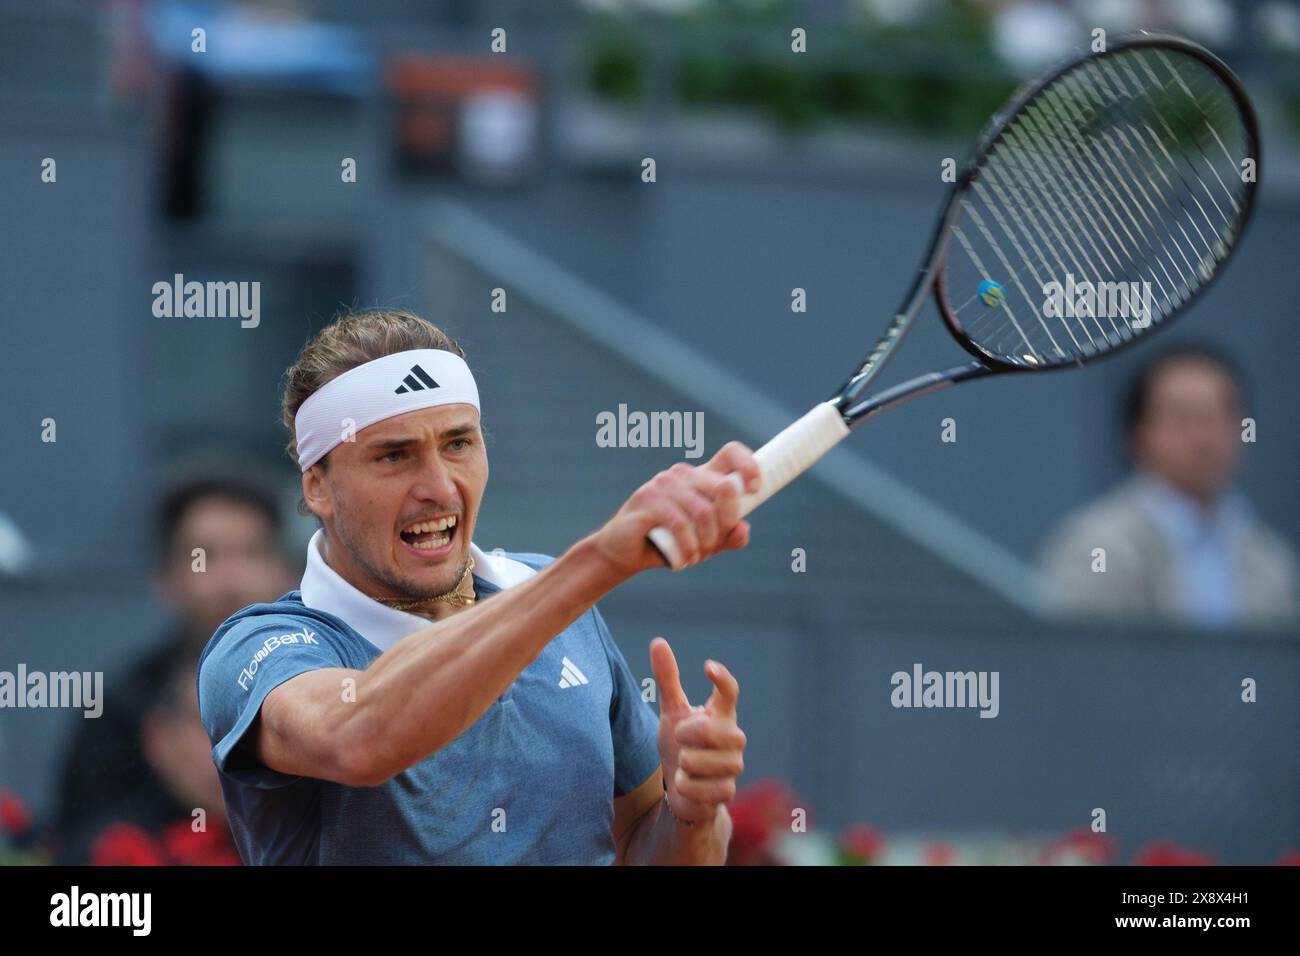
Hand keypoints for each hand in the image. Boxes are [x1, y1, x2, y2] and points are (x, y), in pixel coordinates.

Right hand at [592, 441, 760, 576]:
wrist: (624, 552)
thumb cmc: (669, 542)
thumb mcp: (705, 541)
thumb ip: (727, 536)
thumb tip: (744, 530)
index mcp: (700, 477)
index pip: (730, 454)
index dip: (748, 467)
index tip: (755, 490)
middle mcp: (682, 474)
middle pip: (724, 487)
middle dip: (726, 524)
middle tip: (713, 546)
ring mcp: (662, 484)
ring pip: (704, 511)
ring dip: (706, 542)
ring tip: (696, 557)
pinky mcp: (646, 499)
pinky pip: (680, 524)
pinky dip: (688, 548)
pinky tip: (683, 560)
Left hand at [649, 636, 745, 826]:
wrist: (686, 791)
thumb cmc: (681, 744)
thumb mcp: (672, 712)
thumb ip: (668, 679)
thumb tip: (659, 641)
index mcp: (721, 714)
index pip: (729, 691)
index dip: (721, 678)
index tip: (707, 666)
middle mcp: (734, 737)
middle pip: (708, 729)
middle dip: (684, 736)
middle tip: (681, 739)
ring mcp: (734, 765)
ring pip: (696, 761)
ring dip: (682, 764)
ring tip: (686, 765)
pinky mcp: (728, 791)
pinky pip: (695, 787)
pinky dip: (684, 787)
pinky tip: (689, 785)